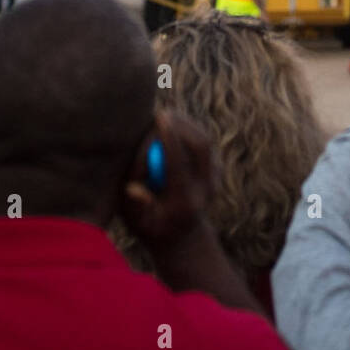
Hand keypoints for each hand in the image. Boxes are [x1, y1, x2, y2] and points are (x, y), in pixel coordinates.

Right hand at [122, 112, 215, 253]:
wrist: (182, 236)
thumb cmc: (149, 226)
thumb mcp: (137, 224)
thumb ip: (135, 206)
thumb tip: (134, 188)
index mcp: (184, 202)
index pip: (178, 165)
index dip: (169, 139)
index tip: (159, 117)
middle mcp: (205, 188)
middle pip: (200, 144)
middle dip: (180, 123)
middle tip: (157, 113)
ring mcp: (214, 177)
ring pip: (202, 137)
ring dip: (181, 124)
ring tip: (159, 123)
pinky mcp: (215, 166)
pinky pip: (201, 138)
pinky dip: (184, 130)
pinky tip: (168, 135)